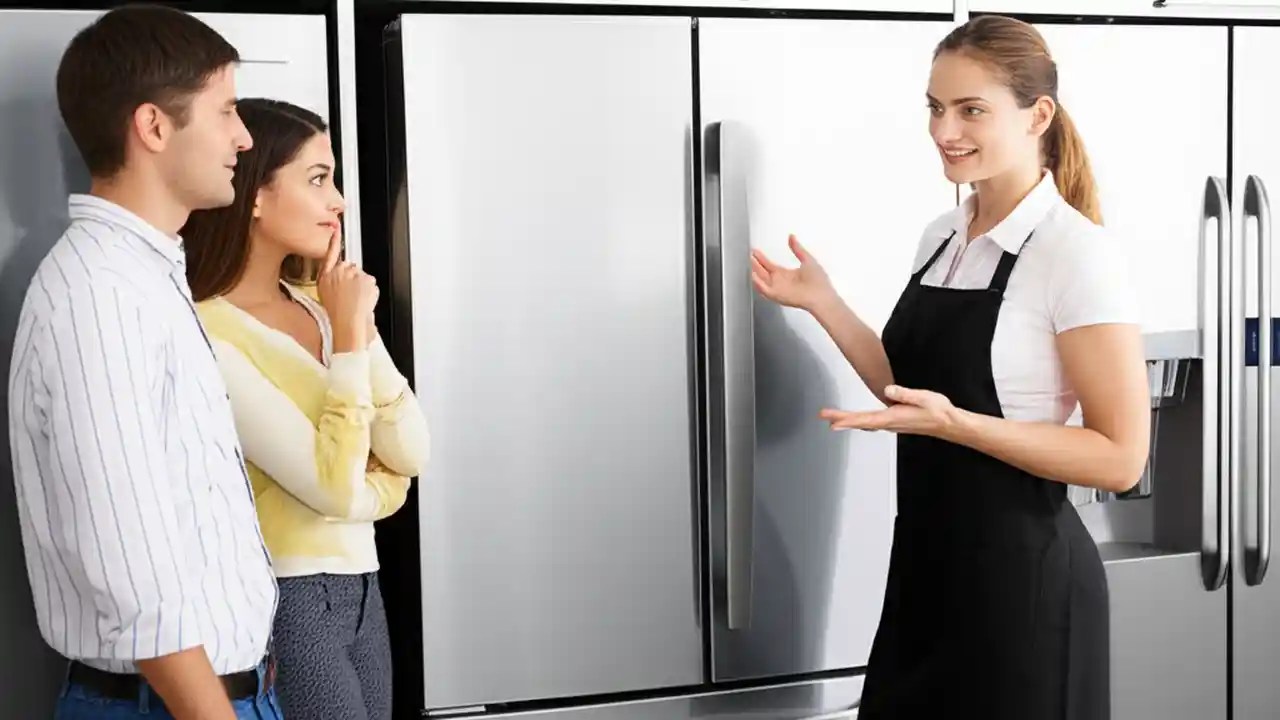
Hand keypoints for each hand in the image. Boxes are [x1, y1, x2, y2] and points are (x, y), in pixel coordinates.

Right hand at [316, 229, 378, 350]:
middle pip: (351, 268)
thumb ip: (331, 282)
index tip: (337, 228)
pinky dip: (370, 291)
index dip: (335, 240)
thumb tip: (338, 281)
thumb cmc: (336, 314)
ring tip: (356, 300)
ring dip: (362, 286)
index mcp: (326, 276)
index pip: (331, 252)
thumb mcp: (324, 296)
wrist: (348, 323)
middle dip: (353, 278)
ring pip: (362, 277)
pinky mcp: (367, 278)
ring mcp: (354, 273)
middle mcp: (339, 271)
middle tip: (351, 295)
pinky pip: (371, 283)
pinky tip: (364, 300)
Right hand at [750, 234, 836, 311]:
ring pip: (761, 280)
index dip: (762, 258)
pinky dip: (757, 283)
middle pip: (763, 272)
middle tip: (747, 254)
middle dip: (754, 263)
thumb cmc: (819, 281)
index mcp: (787, 275)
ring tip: (747, 262)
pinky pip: (764, 289)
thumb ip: (797, 249)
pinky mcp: (777, 295)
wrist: (822, 294)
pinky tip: (752, 275)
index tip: (755, 251)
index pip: (770, 266)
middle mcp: (780, 282)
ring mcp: (778, 290)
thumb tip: (791, 237)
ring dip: (753, 271)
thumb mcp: (807, 259)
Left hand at [820, 385, 960, 437]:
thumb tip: (887, 391)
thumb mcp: (924, 398)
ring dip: (849, 421)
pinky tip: (857, 420)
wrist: (950, 424)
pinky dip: (860, 421)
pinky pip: (872, 423)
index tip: (832, 421)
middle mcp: (890, 423)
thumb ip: (905, 394)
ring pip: (865, 423)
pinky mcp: (895, 422)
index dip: (847, 420)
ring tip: (833, 419)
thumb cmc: (939, 411)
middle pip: (860, 422)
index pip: (865, 419)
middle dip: (841, 419)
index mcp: (893, 417)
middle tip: (823, 415)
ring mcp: (892, 424)